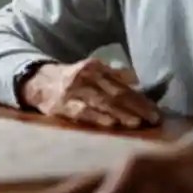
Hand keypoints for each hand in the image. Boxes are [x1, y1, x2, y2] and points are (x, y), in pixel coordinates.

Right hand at [21, 59, 159, 128]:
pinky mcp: (62, 106)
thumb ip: (113, 75)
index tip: (156, 111)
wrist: (36, 82)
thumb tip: (136, 79)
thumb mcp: (91, 71)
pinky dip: (97, 117)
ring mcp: (73, 92)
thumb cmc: (70, 80)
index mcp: (95, 67)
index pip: (123, 85)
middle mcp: (85, 77)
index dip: (141, 98)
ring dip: (121, 113)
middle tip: (154, 119)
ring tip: (137, 122)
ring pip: (102, 103)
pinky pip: (82, 112)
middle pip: (116, 93)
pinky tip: (110, 124)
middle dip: (137, 107)